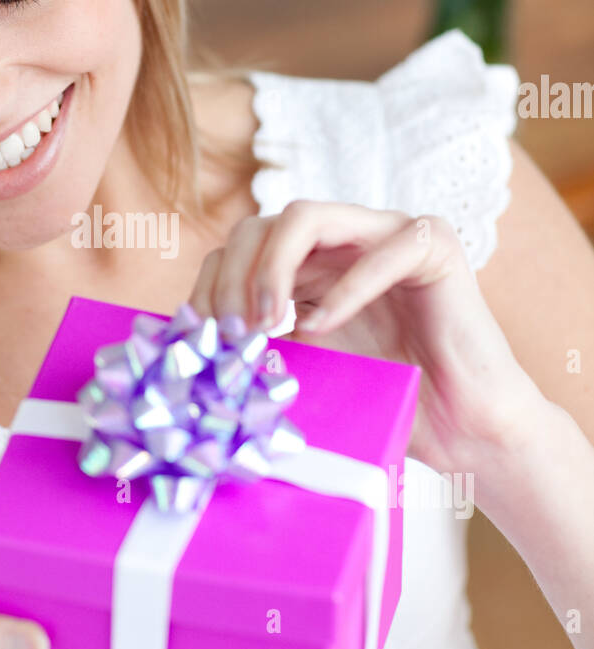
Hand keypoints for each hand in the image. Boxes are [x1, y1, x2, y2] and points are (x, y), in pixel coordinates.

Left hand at [188, 201, 542, 472]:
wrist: (464, 431)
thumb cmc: (385, 405)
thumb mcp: (302, 370)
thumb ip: (257, 346)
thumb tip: (184, 347)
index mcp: (309, 264)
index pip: (236, 250)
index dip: (208, 289)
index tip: (195, 340)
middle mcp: (343, 238)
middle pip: (258, 226)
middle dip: (231, 279)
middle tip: (227, 336)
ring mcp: (387, 232)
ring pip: (305, 216)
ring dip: (271, 270)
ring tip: (264, 325)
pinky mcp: (433, 245)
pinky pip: (378, 252)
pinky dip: (343, 291)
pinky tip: (319, 328)